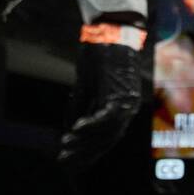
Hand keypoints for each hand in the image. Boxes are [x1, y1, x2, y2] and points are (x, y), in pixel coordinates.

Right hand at [58, 28, 144, 169]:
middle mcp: (127, 109)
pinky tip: (74, 131)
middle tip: (66, 162)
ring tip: (66, 149)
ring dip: (84, 141)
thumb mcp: (86, 84)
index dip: (89, 151)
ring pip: (105, 132)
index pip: (105, 137)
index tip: (72, 160)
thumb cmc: (99, 56)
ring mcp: (126, 103)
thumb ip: (80, 106)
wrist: (111, 32)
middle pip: (106, 139)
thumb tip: (70, 128)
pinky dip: (89, 125)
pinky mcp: (120, 93)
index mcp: (122, 109)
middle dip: (85, 152)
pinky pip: (104, 116)